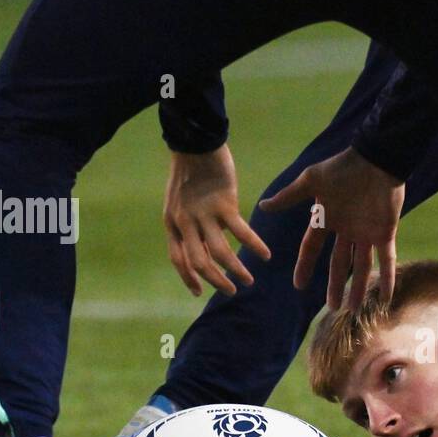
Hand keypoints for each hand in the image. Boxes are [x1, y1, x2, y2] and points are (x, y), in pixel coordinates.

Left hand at [163, 144, 270, 295]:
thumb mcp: (179, 202)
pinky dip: (254, 246)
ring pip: (219, 253)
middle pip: (199, 262)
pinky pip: (241, 232)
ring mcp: (204, 214)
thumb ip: (188, 225)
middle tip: (232, 290)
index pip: (178, 260)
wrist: (196, 144)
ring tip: (249, 280)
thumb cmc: (189, 171)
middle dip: (216, 281)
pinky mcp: (224, 204)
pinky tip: (265, 255)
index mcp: (172, 223)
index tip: (199, 293)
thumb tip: (206, 246)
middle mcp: (185, 222)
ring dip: (235, 270)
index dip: (188, 279)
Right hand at [258, 146, 404, 311]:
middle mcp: (345, 230)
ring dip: (358, 288)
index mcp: (326, 219)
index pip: (312, 248)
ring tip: (353, 309)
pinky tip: (386, 296)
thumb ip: (288, 197)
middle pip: (338, 264)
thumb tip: (262, 206)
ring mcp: (365, 232)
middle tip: (331, 309)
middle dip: (334, 285)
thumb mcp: (310, 182)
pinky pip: (386, 259)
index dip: (305, 267)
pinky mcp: (385, 232)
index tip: (298, 286)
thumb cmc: (341, 168)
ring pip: (361, 266)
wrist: (374, 160)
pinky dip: (387, 277)